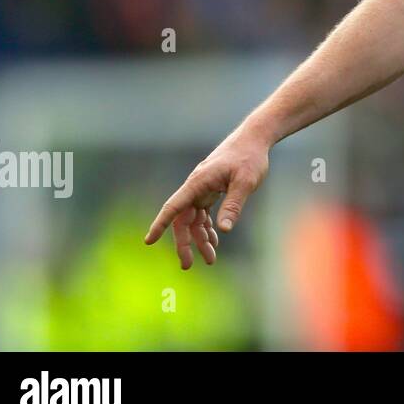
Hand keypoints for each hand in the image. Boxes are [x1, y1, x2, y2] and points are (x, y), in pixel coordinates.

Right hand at [144, 128, 270, 268]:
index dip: (160, 224)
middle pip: (183, 219)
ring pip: (194, 219)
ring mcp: (202, 189)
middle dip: (184, 243)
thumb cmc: (249, 157)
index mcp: (198, 182)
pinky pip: (203, 213)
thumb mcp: (245, 181)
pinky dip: (207, 227)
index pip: (174, 206)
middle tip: (188, 265)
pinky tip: (214, 240)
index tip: (149, 240)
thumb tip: (223, 230)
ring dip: (199, 238)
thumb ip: (233, 205)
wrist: (254, 139)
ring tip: (210, 258)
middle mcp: (196, 186)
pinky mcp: (211, 190)